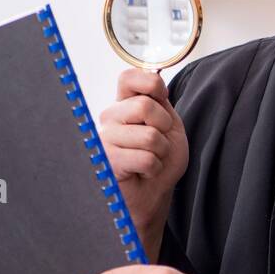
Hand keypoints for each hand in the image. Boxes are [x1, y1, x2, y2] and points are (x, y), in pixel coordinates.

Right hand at [98, 68, 188, 258]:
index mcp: (125, 106)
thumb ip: (161, 103)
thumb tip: (156, 80)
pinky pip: (146, 158)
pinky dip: (155, 168)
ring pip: (149, 136)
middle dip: (165, 127)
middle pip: (145, 106)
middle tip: (159, 143)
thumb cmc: (161, 161)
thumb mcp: (170, 127)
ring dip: (162, 152)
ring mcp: (105, 139)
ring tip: (151, 160)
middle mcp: (110, 118)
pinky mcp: (107, 161)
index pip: (128, 78)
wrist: (153, 195)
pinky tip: (144, 172)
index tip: (161, 99)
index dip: (151, 84)